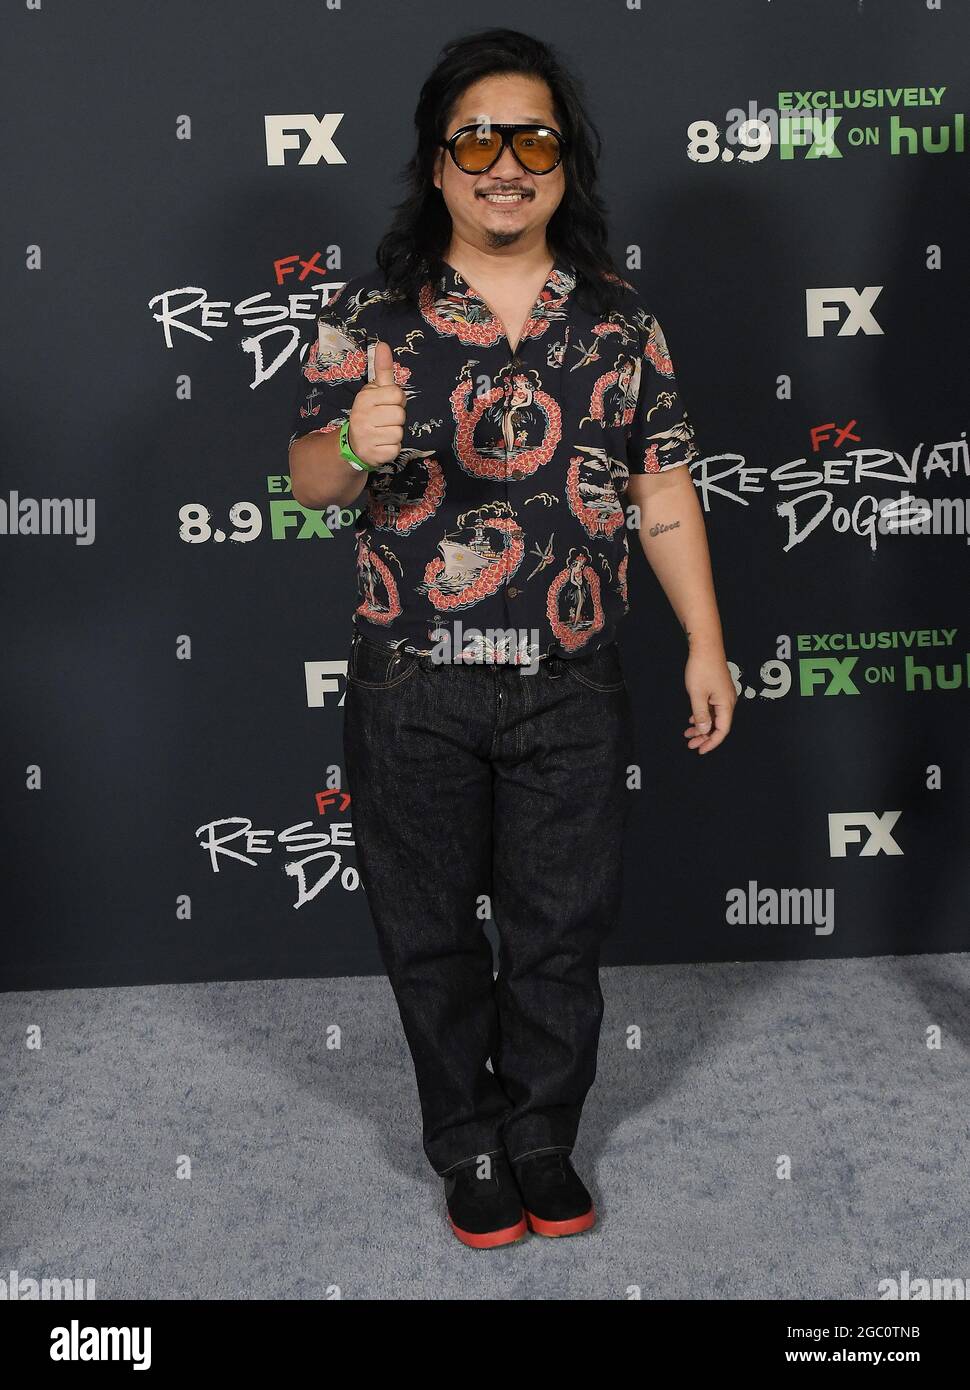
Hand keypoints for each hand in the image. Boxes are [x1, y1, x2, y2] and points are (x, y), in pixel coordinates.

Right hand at [347, 339, 405, 465]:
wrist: (353, 444)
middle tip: (385, 420)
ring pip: (399, 433)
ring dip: (395, 434)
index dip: (397, 400)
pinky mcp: (374, 455)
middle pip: (400, 415)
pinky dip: (392, 448)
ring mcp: (367, 437)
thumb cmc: (369, 412)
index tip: (387, 404)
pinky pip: (396, 449)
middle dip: (396, 418)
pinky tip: (382, 444)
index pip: (397, 394)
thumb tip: (383, 344)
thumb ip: (382, 369)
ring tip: (383, 432)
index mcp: (364, 398)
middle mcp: (362, 417)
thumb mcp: (373, 390)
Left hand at [683, 647, 735, 753]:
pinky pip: (712, 708)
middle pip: (719, 725)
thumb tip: (705, 731)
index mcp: (726, 704)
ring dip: (702, 726)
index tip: (699, 750)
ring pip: (714, 717)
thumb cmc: (701, 668)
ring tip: (688, 733)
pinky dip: (703, 716)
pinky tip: (693, 720)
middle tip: (690, 744)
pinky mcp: (718, 690)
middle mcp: (728, 701)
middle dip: (705, 736)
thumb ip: (701, 715)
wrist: (705, 646)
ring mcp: (724, 695)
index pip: (722, 730)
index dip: (711, 742)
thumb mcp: (697, 695)